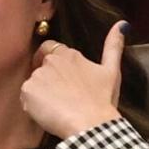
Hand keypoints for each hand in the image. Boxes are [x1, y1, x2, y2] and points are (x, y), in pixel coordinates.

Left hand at [20, 20, 126, 138]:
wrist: (90, 123)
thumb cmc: (102, 100)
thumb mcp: (112, 71)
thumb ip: (114, 46)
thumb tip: (122, 24)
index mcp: (69, 55)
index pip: (49, 49)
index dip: (50, 60)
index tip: (57, 75)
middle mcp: (51, 61)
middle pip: (41, 68)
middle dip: (47, 80)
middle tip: (61, 97)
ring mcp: (38, 76)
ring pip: (33, 84)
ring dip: (41, 93)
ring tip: (58, 108)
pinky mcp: (28, 91)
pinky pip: (25, 98)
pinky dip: (33, 106)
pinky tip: (49, 114)